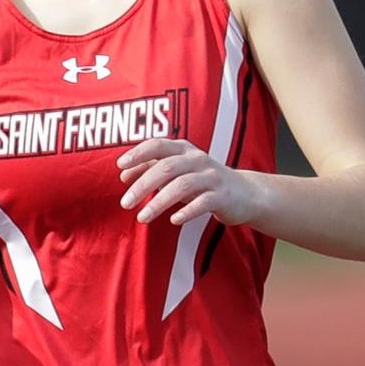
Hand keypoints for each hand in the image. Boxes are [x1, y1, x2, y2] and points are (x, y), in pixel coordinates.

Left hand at [116, 138, 262, 225]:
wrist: (244, 193)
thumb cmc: (201, 181)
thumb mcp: (177, 171)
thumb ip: (152, 169)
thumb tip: (123, 174)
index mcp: (183, 149)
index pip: (157, 145)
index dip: (138, 153)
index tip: (120, 166)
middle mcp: (197, 159)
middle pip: (166, 168)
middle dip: (142, 185)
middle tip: (124, 203)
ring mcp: (211, 177)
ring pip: (182, 186)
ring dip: (159, 202)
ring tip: (142, 217)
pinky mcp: (222, 196)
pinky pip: (203, 202)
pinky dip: (187, 211)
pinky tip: (173, 220)